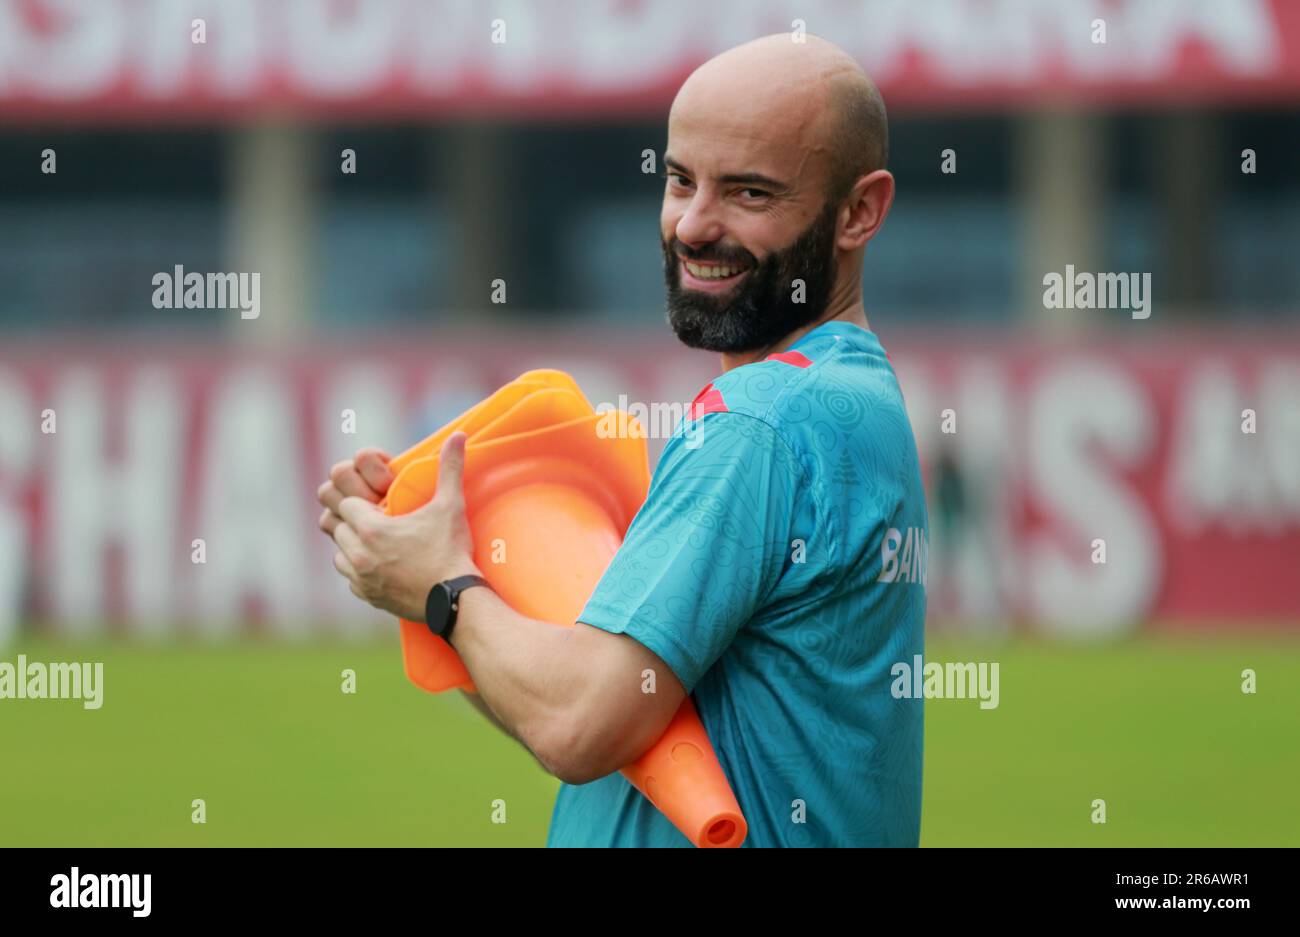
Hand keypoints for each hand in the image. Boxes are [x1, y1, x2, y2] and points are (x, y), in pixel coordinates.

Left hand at [317, 433, 478, 620]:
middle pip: (338, 527)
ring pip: (340, 554)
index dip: (362, 502)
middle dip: (356, 522)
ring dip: (354, 547)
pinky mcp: (368, 596)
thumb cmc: (451, 551)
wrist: (455, 599)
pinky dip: (362, 571)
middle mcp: (358, 554)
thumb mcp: (450, 506)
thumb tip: (458, 436)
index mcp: (371, 528)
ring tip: (380, 544)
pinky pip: (351, 579)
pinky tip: (384, 566)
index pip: (346, 504)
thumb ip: (449, 469)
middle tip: (381, 522)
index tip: (380, 505)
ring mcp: (361, 578)